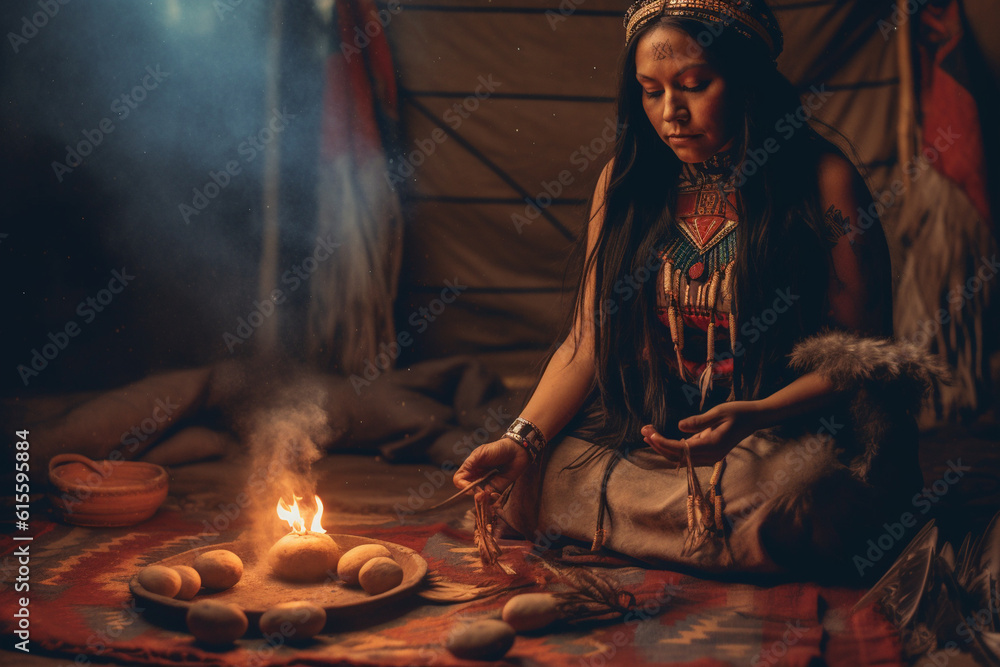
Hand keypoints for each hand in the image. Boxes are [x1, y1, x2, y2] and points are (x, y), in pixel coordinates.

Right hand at [453, 437, 531, 493]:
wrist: (517, 451)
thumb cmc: (498, 449)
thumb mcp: (481, 453)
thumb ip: (470, 464)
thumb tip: (462, 479)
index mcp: (470, 468)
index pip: (459, 481)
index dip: (463, 485)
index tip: (470, 486)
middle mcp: (477, 478)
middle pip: (468, 491)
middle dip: (473, 493)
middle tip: (482, 491)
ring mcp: (487, 484)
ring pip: (478, 497)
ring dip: (482, 498)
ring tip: (488, 493)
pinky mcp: (497, 490)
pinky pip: (490, 499)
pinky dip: (491, 499)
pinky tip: (494, 494)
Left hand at [641, 401, 764, 465]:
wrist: (754, 418)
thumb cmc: (738, 412)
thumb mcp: (719, 412)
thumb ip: (699, 421)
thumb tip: (680, 426)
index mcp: (714, 445)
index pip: (683, 449)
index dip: (664, 443)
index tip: (649, 434)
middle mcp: (710, 455)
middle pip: (678, 457)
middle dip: (658, 445)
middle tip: (643, 430)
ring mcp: (709, 456)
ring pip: (680, 457)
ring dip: (662, 446)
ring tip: (646, 431)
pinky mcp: (707, 452)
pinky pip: (685, 453)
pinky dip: (671, 445)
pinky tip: (658, 436)